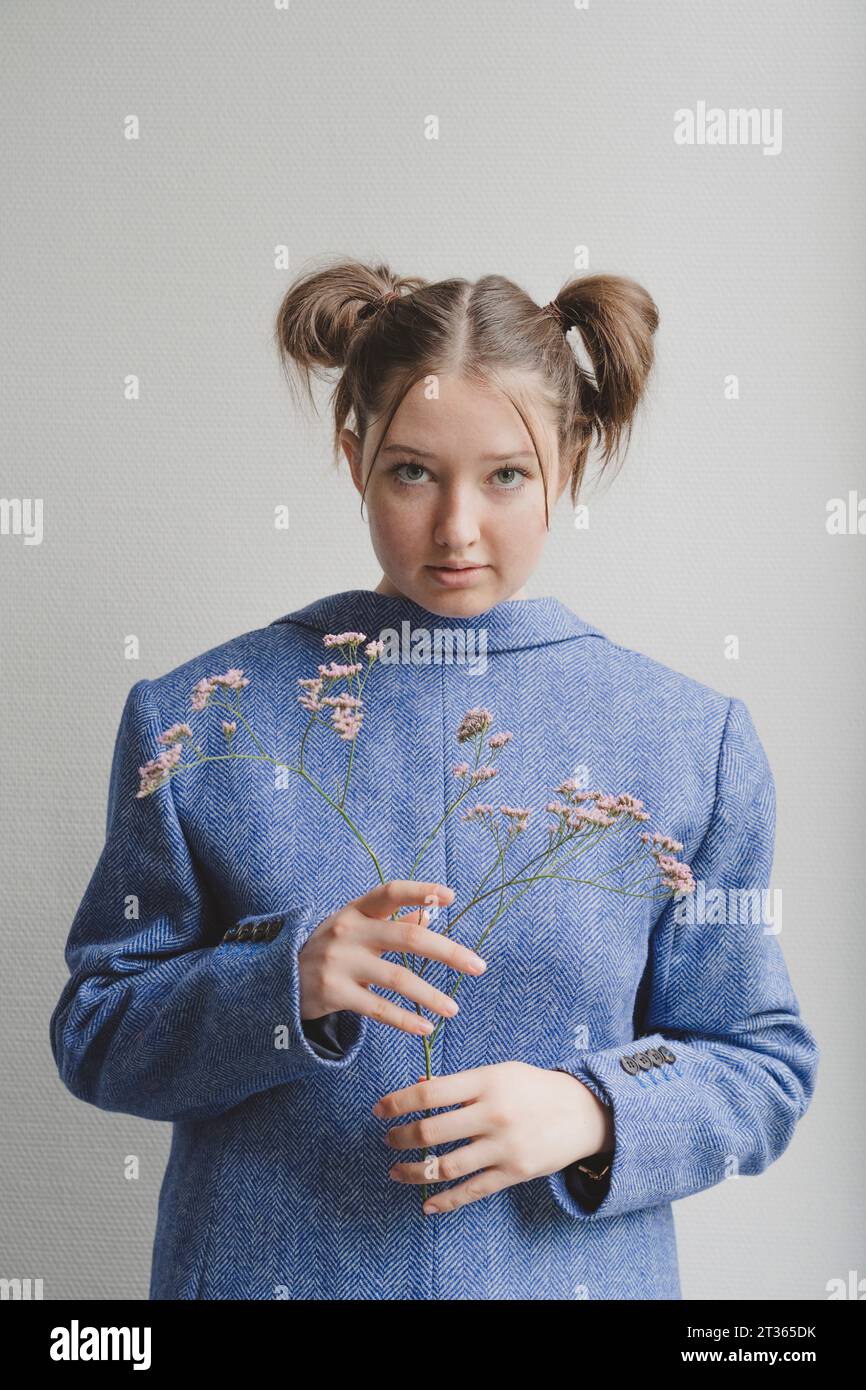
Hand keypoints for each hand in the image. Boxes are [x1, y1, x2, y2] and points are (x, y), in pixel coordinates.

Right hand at [298, 879, 487, 1035]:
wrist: (279, 981)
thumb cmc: (331, 950)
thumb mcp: (355, 928)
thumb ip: (390, 922)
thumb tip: (430, 915)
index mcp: (357, 911)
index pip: (391, 892)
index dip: (420, 891)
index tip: (451, 895)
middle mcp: (348, 931)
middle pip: (406, 938)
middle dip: (447, 952)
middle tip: (478, 966)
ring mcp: (339, 962)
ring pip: (397, 978)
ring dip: (430, 995)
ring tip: (454, 1009)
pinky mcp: (333, 993)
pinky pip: (377, 1008)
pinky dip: (404, 1019)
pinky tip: (425, 1028)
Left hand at [373, 1060, 613, 1213]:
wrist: (582, 1112)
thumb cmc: (533, 1087)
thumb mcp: (499, 1073)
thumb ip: (460, 1083)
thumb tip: (417, 1089)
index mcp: (486, 1082)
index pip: (430, 1094)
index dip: (398, 1103)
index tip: (379, 1110)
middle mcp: (493, 1114)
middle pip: (432, 1131)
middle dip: (400, 1137)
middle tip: (387, 1139)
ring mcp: (503, 1146)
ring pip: (446, 1166)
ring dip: (414, 1171)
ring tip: (396, 1170)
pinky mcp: (514, 1173)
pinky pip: (472, 1190)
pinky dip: (445, 1201)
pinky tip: (427, 1203)